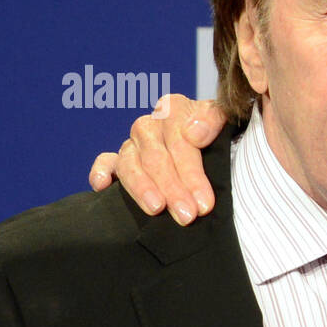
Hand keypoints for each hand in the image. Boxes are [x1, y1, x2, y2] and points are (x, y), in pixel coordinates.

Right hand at [88, 94, 226, 224]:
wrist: (214, 147)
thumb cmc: (220, 138)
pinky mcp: (117, 160)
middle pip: (156, 157)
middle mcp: (150, 126)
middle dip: (173, 189)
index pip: (179, 139)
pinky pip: (104, 162)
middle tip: (188, 215)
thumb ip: (213, 120)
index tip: (204, 201)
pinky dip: (101, 172)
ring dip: (142, 188)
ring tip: (157, 209)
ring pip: (130, 163)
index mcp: (175, 110)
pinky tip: (103, 186)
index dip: (192, 172)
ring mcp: (133, 143)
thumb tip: (194, 134)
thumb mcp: (226, 122)